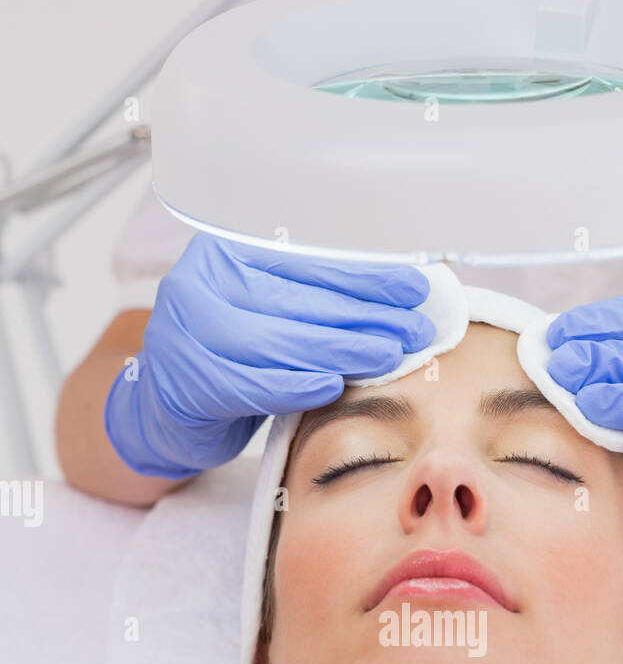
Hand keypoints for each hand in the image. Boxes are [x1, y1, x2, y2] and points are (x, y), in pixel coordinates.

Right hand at [104, 233, 434, 478]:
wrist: (166, 412)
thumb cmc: (232, 358)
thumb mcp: (269, 315)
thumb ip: (317, 300)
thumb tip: (401, 293)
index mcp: (224, 251)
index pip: (306, 261)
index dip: (364, 275)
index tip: (414, 288)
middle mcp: (199, 281)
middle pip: (298, 299)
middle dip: (365, 314)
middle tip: (416, 329)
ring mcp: (184, 331)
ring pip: (278, 340)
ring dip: (340, 350)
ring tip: (389, 356)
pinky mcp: (185, 381)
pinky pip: (252, 383)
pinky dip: (296, 386)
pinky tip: (332, 386)